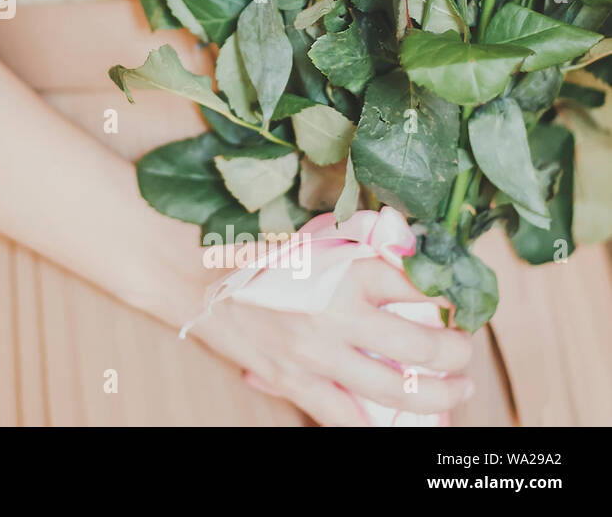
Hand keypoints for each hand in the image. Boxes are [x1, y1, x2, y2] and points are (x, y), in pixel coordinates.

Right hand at [187, 258, 474, 425]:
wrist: (204, 286)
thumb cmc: (266, 262)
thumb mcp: (319, 242)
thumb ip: (368, 246)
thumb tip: (417, 254)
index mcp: (345, 271)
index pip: (417, 287)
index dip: (447, 298)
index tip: (455, 304)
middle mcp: (336, 314)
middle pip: (422, 347)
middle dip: (456, 353)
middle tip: (463, 353)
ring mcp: (317, 355)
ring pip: (396, 390)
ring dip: (439, 395)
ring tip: (456, 390)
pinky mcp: (297, 383)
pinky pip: (348, 418)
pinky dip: (380, 426)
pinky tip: (403, 422)